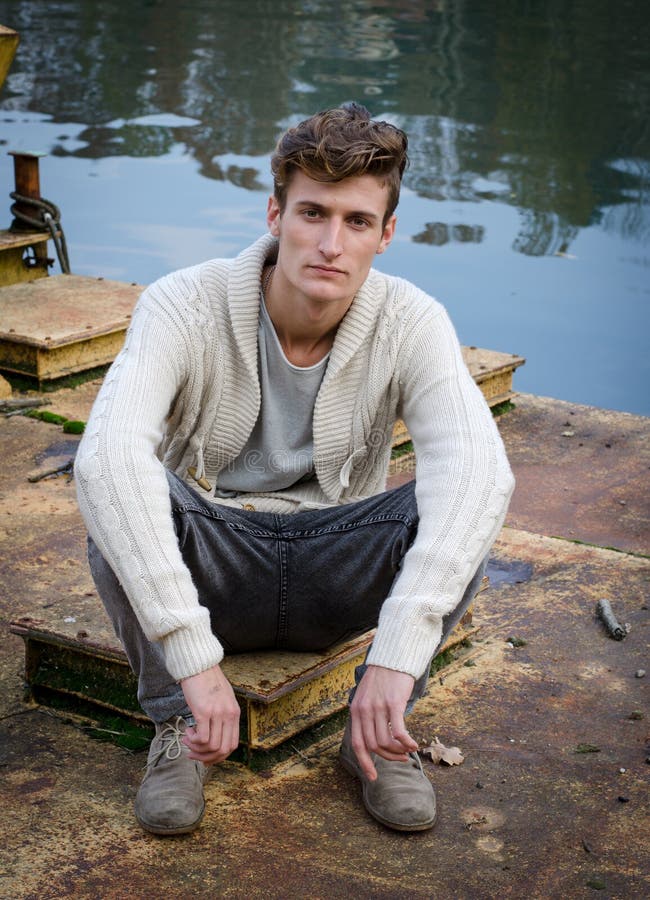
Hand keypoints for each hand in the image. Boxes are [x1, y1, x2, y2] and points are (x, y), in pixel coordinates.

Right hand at [180, 664, 239, 763]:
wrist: (199, 664)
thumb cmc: (208, 681)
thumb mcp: (223, 698)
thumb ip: (223, 715)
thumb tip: (216, 734)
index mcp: (234, 713)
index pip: (232, 745)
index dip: (218, 757)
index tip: (206, 757)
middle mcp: (228, 715)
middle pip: (222, 750)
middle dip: (206, 758)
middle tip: (193, 754)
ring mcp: (217, 713)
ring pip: (211, 746)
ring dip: (197, 749)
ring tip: (187, 740)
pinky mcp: (203, 711)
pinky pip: (202, 738)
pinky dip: (193, 741)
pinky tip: (187, 731)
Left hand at [349, 664, 417, 780]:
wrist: (392, 657)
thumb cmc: (382, 679)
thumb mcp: (366, 697)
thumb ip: (367, 716)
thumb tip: (374, 741)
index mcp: (356, 711)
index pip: (357, 744)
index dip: (365, 763)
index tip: (373, 778)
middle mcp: (364, 710)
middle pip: (373, 746)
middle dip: (388, 757)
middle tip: (401, 758)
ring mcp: (378, 707)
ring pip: (386, 741)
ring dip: (399, 750)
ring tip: (408, 750)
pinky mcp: (393, 703)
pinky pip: (399, 732)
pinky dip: (406, 742)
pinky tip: (414, 744)